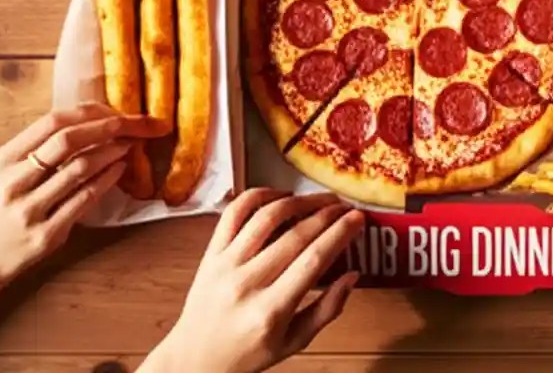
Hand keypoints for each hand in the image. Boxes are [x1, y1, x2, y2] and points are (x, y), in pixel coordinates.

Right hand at [0, 104, 166, 283]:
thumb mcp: (5, 172)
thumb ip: (36, 149)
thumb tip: (87, 121)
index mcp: (3, 160)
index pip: (50, 122)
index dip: (87, 113)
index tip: (111, 110)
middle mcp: (13, 182)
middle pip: (66, 141)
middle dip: (105, 128)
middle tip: (129, 124)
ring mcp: (30, 210)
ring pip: (79, 169)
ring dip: (111, 152)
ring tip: (127, 144)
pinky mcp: (47, 234)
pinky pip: (84, 199)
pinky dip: (107, 179)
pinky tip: (120, 169)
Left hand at [142, 189, 364, 372]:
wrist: (195, 358)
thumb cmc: (246, 354)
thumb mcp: (293, 343)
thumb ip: (326, 310)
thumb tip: (353, 276)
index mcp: (270, 311)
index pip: (313, 260)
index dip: (339, 234)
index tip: (357, 219)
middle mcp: (246, 284)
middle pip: (295, 235)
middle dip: (327, 214)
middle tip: (345, 207)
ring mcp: (225, 265)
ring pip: (266, 217)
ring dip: (299, 201)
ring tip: (319, 199)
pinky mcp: (210, 253)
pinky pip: (234, 213)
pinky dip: (258, 196)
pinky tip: (280, 195)